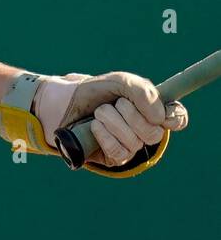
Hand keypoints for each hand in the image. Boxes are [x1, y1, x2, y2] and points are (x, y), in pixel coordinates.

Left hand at [33, 72, 188, 167]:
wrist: (62, 102)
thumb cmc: (93, 92)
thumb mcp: (119, 82)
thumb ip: (142, 91)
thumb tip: (159, 116)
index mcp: (151, 110)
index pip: (177, 119)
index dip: (174, 117)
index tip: (160, 114)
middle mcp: (144, 130)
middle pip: (155, 133)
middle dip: (133, 115)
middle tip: (114, 104)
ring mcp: (129, 146)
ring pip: (135, 142)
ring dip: (114, 122)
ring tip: (99, 113)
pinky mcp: (112, 158)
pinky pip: (118, 152)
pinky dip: (106, 136)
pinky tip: (95, 126)